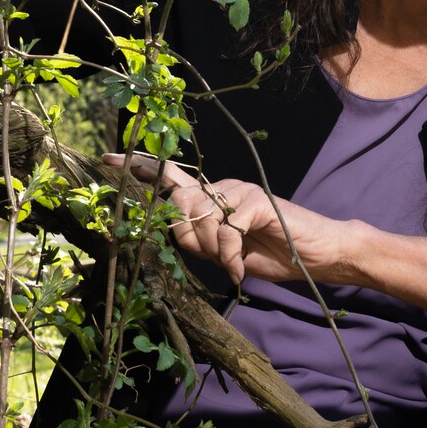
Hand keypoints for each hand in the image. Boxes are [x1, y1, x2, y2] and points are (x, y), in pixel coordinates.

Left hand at [105, 153, 358, 287]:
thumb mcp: (224, 252)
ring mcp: (240, 191)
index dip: (139, 169)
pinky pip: (226, 230)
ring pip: (200, 219)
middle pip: (178, 204)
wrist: (318, 254)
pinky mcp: (257, 202)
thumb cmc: (270, 253)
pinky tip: (240, 266)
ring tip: (232, 263)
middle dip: (185, 237)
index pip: (169, 176)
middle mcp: (221, 187)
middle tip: (210, 256)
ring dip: (212, 251)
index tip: (108, 161)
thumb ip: (199, 241)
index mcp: (211, 197)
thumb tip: (173, 238)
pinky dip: (230, 255)